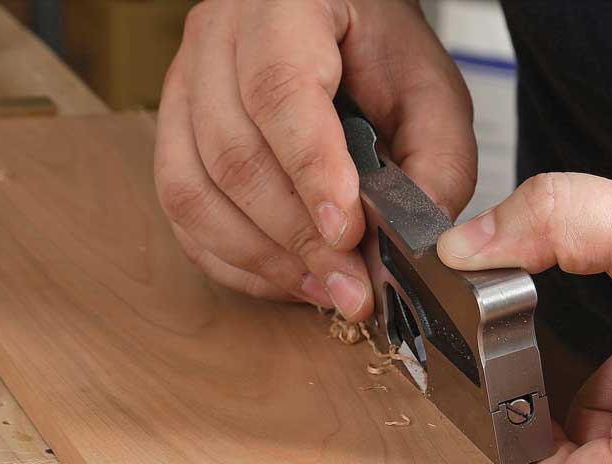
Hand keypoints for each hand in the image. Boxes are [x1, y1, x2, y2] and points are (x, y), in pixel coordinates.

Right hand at [155, 0, 475, 319]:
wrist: (342, 24)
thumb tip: (414, 240)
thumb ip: (437, 162)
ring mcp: (183, 89)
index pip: (279, 91)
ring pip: (194, 191)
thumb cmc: (381, 51)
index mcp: (281, 6)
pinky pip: (184, 216)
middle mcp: (216, 40)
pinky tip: (291, 278)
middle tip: (352, 285)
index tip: (348, 231)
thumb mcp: (432, 95)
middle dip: (296, 236)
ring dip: (263, 257)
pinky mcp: (174, 137)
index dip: (311, 169)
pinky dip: (236, 261)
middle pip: (233, 154)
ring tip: (327, 288)